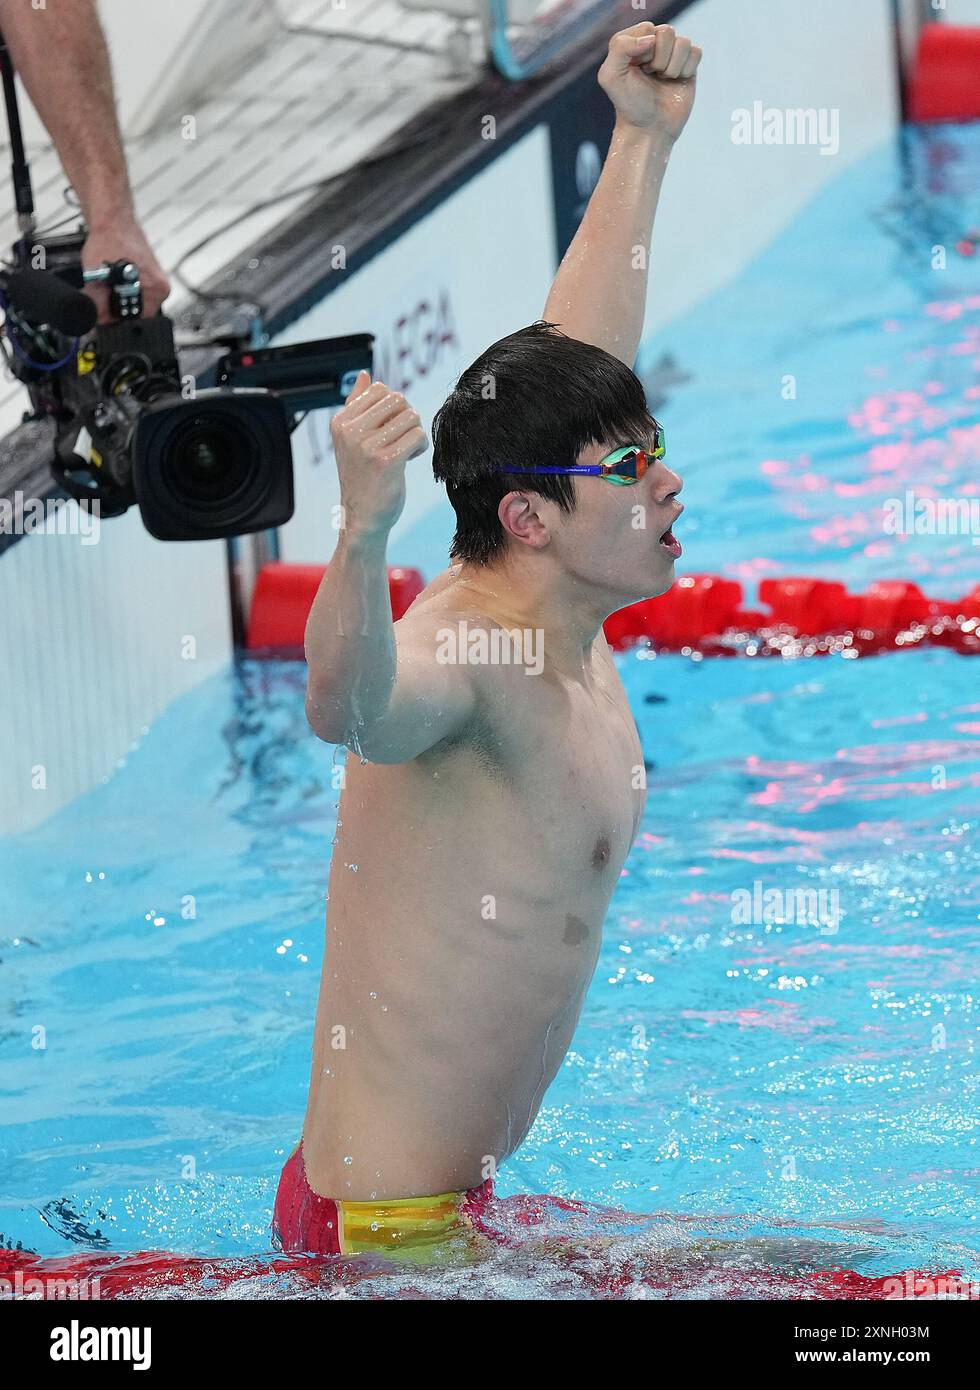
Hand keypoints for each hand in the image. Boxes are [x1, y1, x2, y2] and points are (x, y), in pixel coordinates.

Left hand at [82, 216, 170, 321]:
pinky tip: (112, 278)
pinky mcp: (149, 275)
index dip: (116, 321)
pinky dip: (121, 289)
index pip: (137, 321)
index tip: (102, 315)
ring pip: (135, 302)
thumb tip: (96, 322)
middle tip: (101, 296)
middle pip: (137, 313)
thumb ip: (98, 305)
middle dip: (117, 309)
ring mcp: (157, 280)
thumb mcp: (97, 278)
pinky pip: (136, 291)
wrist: (111, 219)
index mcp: (157, 291)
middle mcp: (161, 287)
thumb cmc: (109, 240)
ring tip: (106, 283)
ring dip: (118, 298)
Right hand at [331, 369, 428, 539]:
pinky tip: (409, 460)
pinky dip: (420, 447)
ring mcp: (366, 446)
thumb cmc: (363, 476)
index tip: (388, 429)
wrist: (363, 518)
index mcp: (341, 421)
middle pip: (398, 399)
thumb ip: (358, 405)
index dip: (392, 407)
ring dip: (415, 433)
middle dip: (407, 417)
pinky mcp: (386, 462)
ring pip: (411, 417)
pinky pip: (417, 436)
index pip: (380, 389)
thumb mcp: (353, 438)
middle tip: (401, 439)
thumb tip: (365, 375)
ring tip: (404, 450)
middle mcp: (350, 431)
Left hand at [598, 23, 701, 141]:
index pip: (648, 28)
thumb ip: (620, 48)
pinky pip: (696, 52)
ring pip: (683, 42)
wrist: (649, 130)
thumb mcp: (610, 76)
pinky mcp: (688, 65)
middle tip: (651, 76)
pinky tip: (677, 81)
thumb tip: (651, 38)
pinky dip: (686, 70)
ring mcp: (672, 54)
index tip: (638, 70)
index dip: (644, 50)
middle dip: (659, 59)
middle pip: (667, 32)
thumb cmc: (629, 104)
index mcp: (633, 42)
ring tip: (662, 80)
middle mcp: (653, 45)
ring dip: (672, 67)